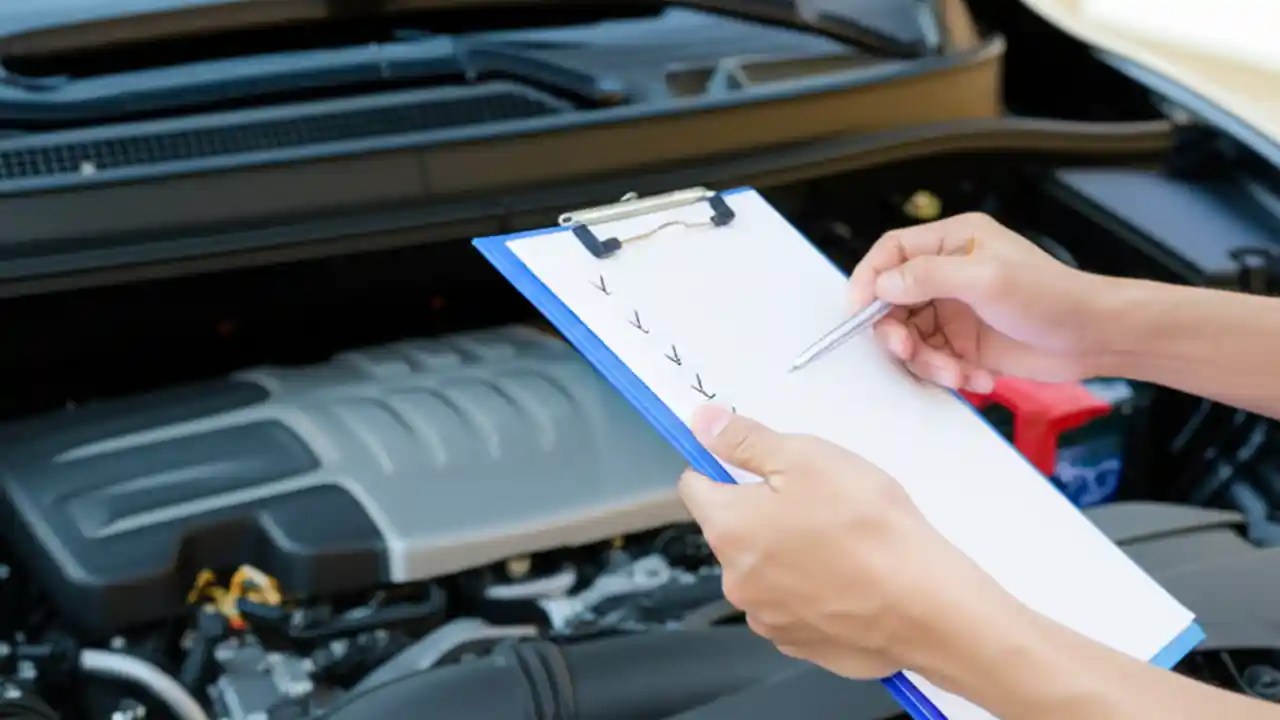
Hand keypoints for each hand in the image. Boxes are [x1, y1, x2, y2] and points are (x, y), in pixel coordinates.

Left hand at [678, 404, 1021, 680]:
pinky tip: (848, 579)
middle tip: (817, 500)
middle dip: (763, 512)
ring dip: (787, 554)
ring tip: (839, 542)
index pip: (695, 486)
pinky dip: (812, 591)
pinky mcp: (799, 642)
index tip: (754, 463)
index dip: (721, 466)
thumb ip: (745, 440)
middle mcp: (735, 578)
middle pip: (732, 530)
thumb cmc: (868, 527)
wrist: (924, 605)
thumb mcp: (806, 457)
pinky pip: (793, 605)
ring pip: (764, 569)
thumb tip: (702, 423)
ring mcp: (766, 617)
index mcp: (728, 528)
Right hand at [847, 213, 1111, 391]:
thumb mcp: (985, 280)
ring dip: (928, 362)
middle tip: (907, 351)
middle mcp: (948, 275)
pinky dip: (949, 375)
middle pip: (894, 302)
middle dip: (897, 332)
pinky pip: (934, 362)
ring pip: (912, 338)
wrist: (1095, 338)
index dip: (868, 279)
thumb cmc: (1051, 297)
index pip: (892, 253)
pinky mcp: (965, 344)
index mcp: (952, 242)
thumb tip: (880, 284)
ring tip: (959, 374)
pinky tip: (979, 379)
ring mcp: (955, 311)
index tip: (858, 311)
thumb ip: (927, 277)